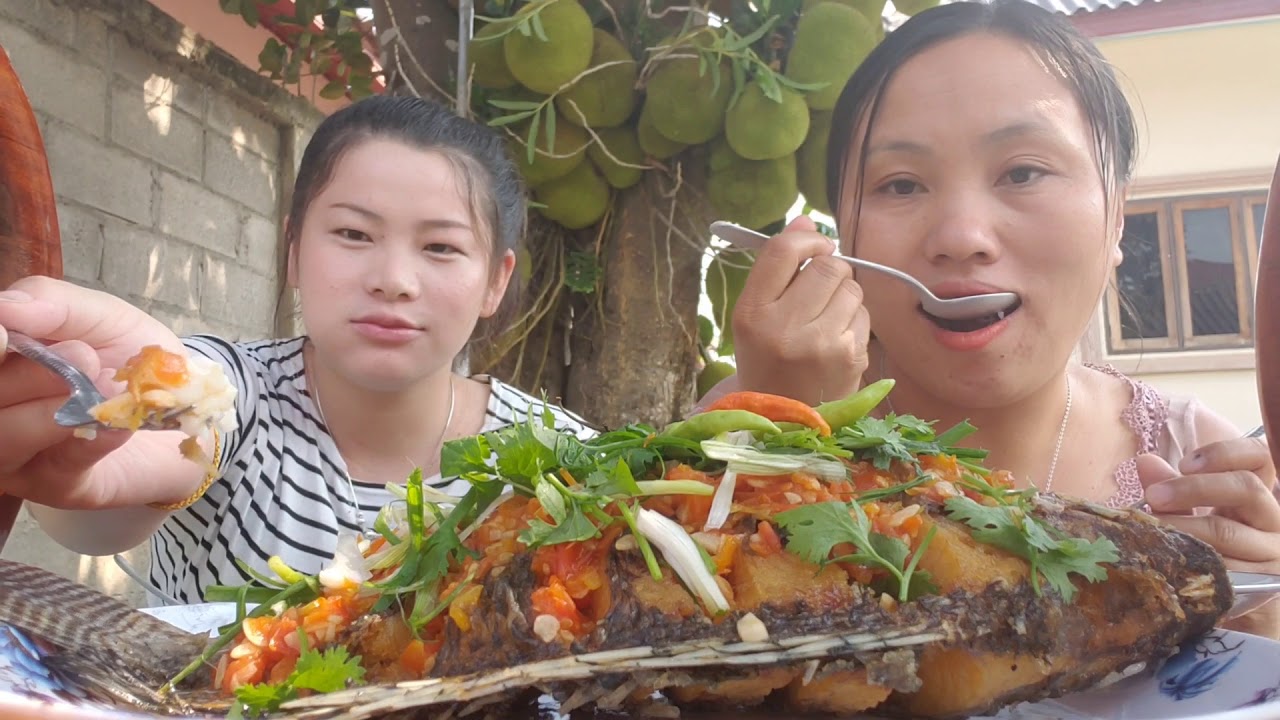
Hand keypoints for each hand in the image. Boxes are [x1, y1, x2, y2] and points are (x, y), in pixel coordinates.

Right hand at [0, 276, 184, 507]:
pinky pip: (60, 464)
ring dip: (49, 411)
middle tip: (83, 355)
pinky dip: (90, 440)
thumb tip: (5, 305)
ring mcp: (16, 455)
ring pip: (2, 437)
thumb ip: (54, 304)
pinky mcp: (56, 487)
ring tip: (101, 388)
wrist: (184, 413)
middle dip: (25, 375)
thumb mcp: (100, 317)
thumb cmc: (128, 360)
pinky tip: (118, 425)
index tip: (8, 334)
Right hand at [730, 216, 869, 405]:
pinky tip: (837, 340)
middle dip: (829, 268)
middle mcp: (784, 327)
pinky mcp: (851, 356)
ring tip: (825, 319)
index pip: (783, 251)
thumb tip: (806, 219)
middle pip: (826, 265)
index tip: (813, 245)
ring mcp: (821, 343)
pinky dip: (854, 319)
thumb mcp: (755, 316)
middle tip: (819, 289)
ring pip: (851, 287)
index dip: (805, 238)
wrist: (784, 420)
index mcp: (752, 313)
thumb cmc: (767, 360)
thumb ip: (777, 267)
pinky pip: (863, 313)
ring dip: (844, 294)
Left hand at [1137, 436, 1279, 635]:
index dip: (1224, 453)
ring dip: (1185, 529)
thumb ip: (1172, 485)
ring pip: (1230, 532)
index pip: (1258, 457)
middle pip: (1246, 489)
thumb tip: (1146, 461)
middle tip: (1153, 496)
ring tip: (1152, 530)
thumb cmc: (1208, 545)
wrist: (1232, 596)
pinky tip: (1168, 561)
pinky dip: (1193, 563)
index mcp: (1255, 492)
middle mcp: (1273, 518)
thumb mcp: (1192, 511)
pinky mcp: (1265, 583)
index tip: (1185, 463)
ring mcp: (1273, 551)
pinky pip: (1226, 569)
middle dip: (1194, 489)